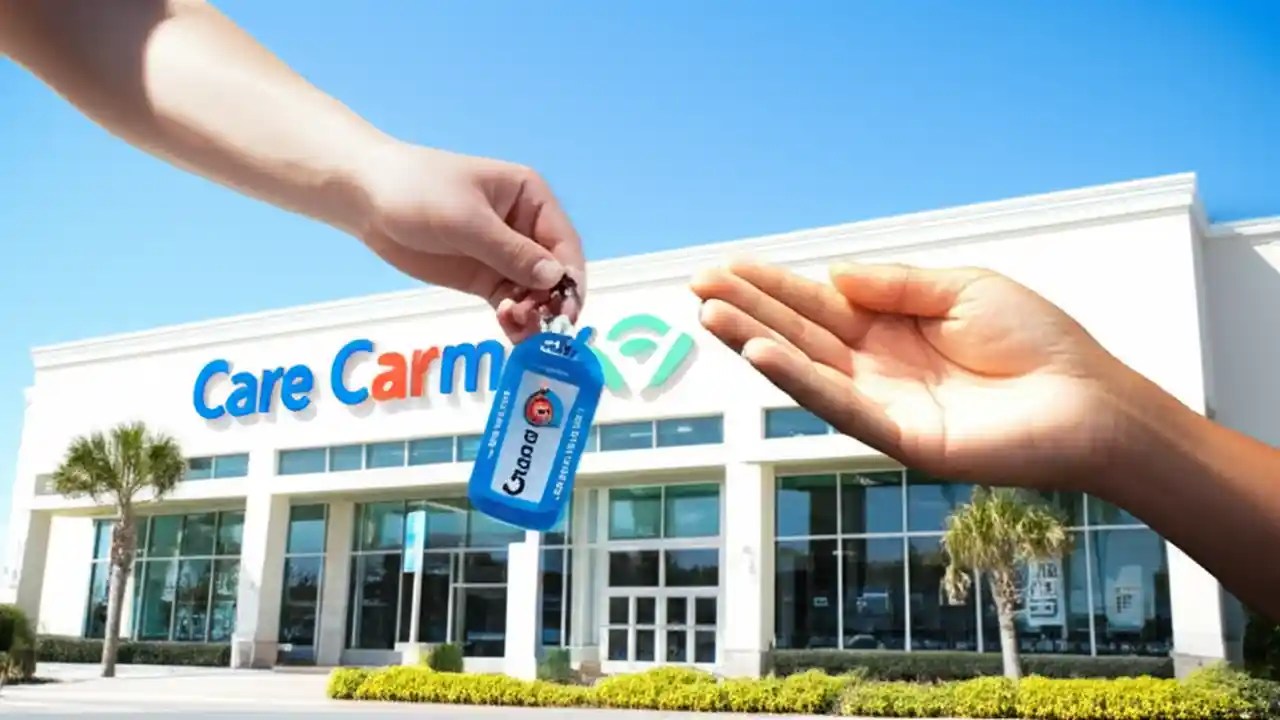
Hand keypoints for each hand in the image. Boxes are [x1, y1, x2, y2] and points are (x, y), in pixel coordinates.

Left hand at [354, 141, 584, 341]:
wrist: (367, 198)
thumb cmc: (418, 192)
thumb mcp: (466, 220)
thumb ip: (511, 252)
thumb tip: (555, 279)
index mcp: (530, 199)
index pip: (563, 242)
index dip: (570, 277)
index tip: (567, 309)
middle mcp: (525, 229)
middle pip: (553, 272)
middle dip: (551, 300)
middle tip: (536, 325)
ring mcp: (504, 256)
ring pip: (534, 292)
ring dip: (533, 314)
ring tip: (515, 328)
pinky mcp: (484, 278)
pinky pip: (510, 303)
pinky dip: (514, 320)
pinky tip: (511, 332)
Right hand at [691, 260, 1144, 489]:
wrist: (1091, 399)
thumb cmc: (1038, 342)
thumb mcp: (963, 289)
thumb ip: (895, 283)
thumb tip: (830, 273)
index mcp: (891, 327)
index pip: (817, 303)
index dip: (770, 285)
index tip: (724, 267)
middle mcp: (878, 366)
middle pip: (799, 332)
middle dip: (747, 308)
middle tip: (697, 286)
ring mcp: (885, 403)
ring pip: (807, 369)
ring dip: (755, 343)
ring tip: (710, 315)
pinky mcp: (901, 438)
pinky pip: (841, 406)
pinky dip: (799, 381)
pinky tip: (762, 355)